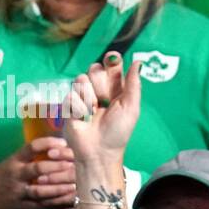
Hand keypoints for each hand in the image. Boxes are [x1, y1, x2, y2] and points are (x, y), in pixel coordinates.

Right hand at [0, 137, 75, 208]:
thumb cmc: (5, 175)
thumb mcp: (14, 161)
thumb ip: (34, 154)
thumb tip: (64, 145)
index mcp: (15, 160)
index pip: (32, 147)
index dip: (49, 143)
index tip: (64, 143)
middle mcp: (16, 175)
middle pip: (38, 169)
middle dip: (58, 167)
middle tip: (75, 165)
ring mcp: (19, 192)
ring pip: (40, 190)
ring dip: (59, 188)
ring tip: (75, 184)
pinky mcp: (22, 206)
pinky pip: (40, 204)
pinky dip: (55, 202)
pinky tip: (68, 198)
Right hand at [63, 54, 141, 168]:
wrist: (98, 150)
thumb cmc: (118, 131)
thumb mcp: (131, 107)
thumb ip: (133, 84)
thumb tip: (138, 62)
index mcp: (116, 88)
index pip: (112, 67)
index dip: (112, 60)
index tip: (112, 57)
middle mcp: (99, 90)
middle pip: (95, 69)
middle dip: (100, 81)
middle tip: (105, 98)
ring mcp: (83, 97)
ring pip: (82, 79)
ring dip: (90, 95)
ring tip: (95, 110)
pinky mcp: (70, 105)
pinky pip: (72, 94)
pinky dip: (80, 106)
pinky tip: (84, 117)